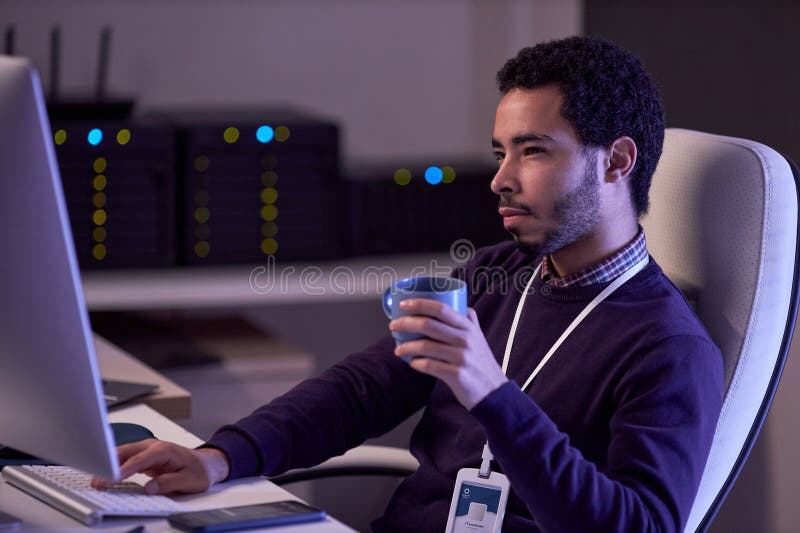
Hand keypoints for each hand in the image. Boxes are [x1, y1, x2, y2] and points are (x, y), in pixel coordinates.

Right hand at [91, 439, 229, 494]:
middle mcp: (153, 446)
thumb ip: (169, 483)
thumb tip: (149, 488)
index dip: (125, 469)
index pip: (140, 459)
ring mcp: (147, 450)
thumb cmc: (199, 470)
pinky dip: (114, 467)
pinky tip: (105, 477)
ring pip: (122, 454)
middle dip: (109, 465)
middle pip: (126, 452)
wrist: (206, 463)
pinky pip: (125, 460)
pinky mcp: (143, 457)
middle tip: (97, 481)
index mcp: (164, 450)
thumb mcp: (189, 481)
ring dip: (108, 466)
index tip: (112, 478)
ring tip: (96, 481)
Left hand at [390, 299, 507, 408]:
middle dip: (406, 323)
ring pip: (425, 346)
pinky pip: (429, 366)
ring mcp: (461, 357)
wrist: (494, 392)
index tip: (403, 305)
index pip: (441, 308)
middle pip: (429, 324)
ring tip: (398, 349)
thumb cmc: (481, 363)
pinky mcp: (457, 375)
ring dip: (406, 346)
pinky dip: (416, 363)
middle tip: (393, 326)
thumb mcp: (478, 337)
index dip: (420, 304)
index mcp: (468, 326)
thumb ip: (467, 320)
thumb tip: (452, 304)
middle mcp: (465, 339)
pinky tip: (412, 363)